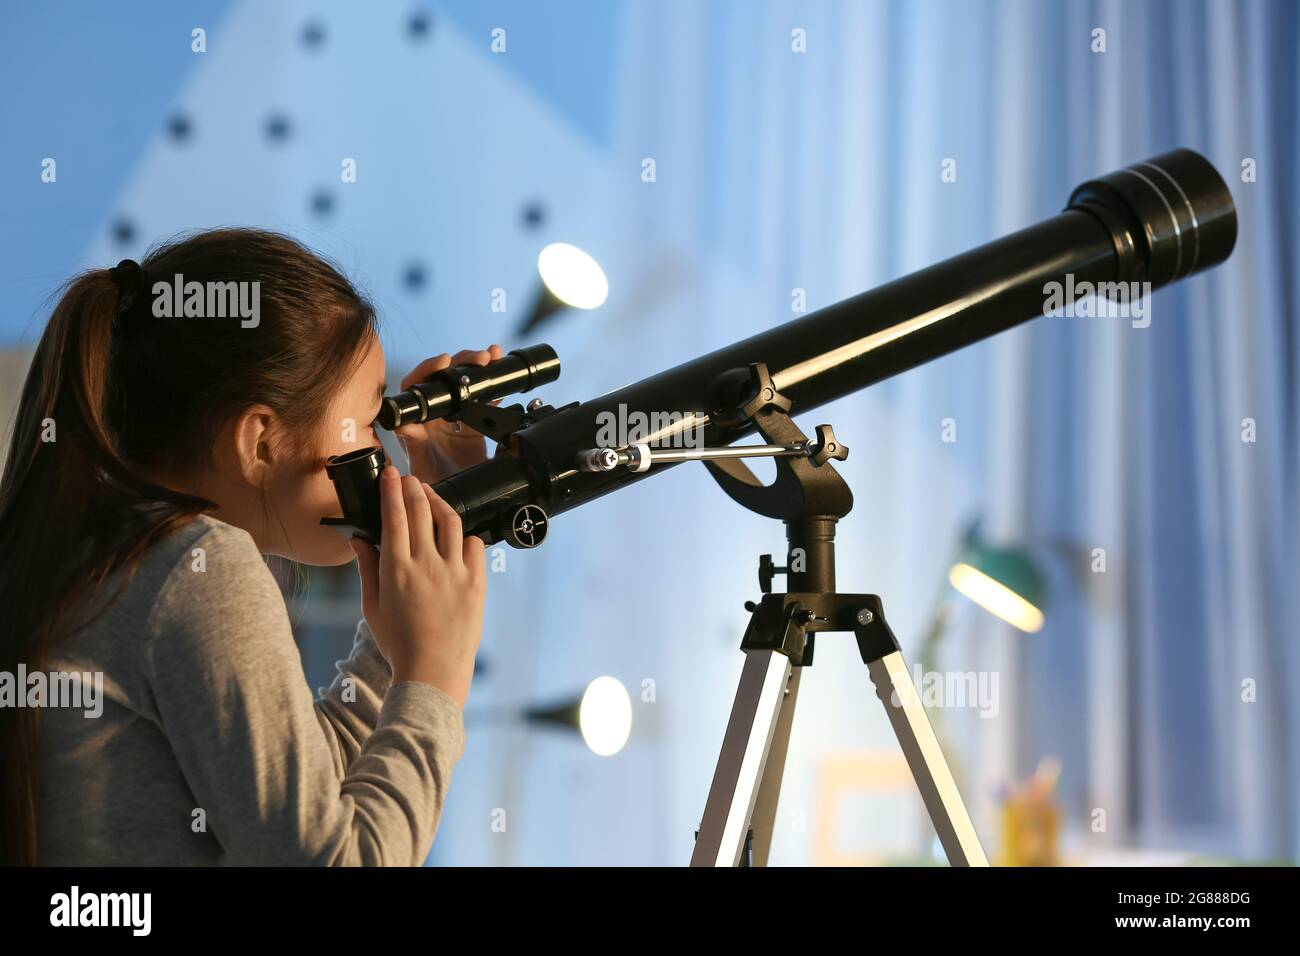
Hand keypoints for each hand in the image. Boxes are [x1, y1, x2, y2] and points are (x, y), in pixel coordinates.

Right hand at [349, 466, 485, 709]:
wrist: (434, 670)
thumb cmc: (398, 642)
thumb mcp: (373, 606)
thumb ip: (366, 568)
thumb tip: (358, 538)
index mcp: (396, 569)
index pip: (394, 516)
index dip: (392, 489)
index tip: (390, 474)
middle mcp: (426, 564)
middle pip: (421, 510)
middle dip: (414, 487)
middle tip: (409, 479)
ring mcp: (454, 571)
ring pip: (450, 520)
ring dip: (439, 502)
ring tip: (431, 497)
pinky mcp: (476, 581)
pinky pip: (474, 544)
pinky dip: (464, 534)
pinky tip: (456, 534)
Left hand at [393, 345, 502, 484]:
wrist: (459, 503)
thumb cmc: (435, 488)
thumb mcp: (424, 468)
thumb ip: (416, 447)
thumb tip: (406, 426)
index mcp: (418, 422)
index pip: (416, 387)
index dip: (428, 370)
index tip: (444, 362)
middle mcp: (435, 414)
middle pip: (444, 377)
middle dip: (462, 362)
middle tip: (480, 358)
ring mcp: (456, 416)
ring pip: (464, 382)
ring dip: (477, 365)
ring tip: (492, 356)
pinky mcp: (476, 422)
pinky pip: (484, 396)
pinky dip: (494, 381)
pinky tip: (502, 366)